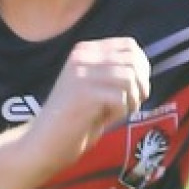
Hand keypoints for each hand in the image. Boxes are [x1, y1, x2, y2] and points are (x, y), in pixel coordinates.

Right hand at [37, 37, 150, 156]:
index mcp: (84, 51)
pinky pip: (121, 98)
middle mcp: (81, 57)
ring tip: (118, 113)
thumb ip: (114, 71)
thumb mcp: (94, 85)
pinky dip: (120, 112)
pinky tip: (105, 120)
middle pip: (133, 61)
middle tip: (131, 104)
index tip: (137, 89)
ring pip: (129, 79)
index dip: (142, 67)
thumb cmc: (73, 118)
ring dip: (131, 100)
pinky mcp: (84, 93)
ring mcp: (81, 74)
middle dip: (140, 85)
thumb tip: (144, 65)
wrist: (44, 143)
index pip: (129, 46)